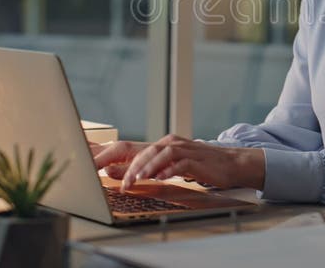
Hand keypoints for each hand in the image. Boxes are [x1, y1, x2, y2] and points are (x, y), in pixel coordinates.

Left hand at [93, 135, 264, 191]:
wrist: (229, 164)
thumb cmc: (200, 166)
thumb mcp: (172, 166)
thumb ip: (151, 168)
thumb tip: (126, 176)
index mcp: (163, 144)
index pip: (132, 148)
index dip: (113, 155)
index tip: (95, 167)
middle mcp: (171, 143)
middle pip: (145, 151)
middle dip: (129, 167)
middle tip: (119, 181)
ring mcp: (184, 149)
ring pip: (160, 155)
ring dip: (147, 168)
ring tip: (136, 180)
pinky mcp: (196, 160)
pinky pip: (179, 164)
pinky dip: (168, 170)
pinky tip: (160, 178)